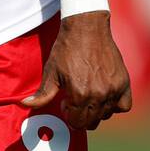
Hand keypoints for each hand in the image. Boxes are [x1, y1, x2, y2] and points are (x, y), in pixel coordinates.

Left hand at [23, 13, 131, 130]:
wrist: (87, 28)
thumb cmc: (66, 49)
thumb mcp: (51, 72)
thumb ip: (42, 94)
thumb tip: (25, 104)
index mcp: (79, 95)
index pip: (77, 123)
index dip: (69, 116)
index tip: (66, 102)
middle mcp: (98, 95)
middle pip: (91, 122)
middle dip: (81, 116)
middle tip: (76, 100)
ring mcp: (113, 89)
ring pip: (106, 115)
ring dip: (97, 111)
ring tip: (89, 96)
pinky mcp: (124, 82)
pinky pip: (124, 106)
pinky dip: (116, 106)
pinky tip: (106, 97)